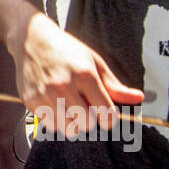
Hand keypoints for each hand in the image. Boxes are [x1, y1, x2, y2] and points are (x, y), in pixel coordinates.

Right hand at [8, 13, 144, 137]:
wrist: (32, 39)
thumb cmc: (67, 50)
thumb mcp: (94, 62)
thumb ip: (114, 85)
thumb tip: (138, 98)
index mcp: (85, 75)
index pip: (106, 114)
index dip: (109, 118)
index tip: (105, 114)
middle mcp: (64, 85)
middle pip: (87, 124)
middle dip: (90, 120)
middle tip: (85, 107)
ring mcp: (45, 94)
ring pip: (68, 129)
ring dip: (72, 123)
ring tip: (70, 107)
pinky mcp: (30, 100)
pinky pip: (50, 125)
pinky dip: (56, 120)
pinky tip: (55, 105)